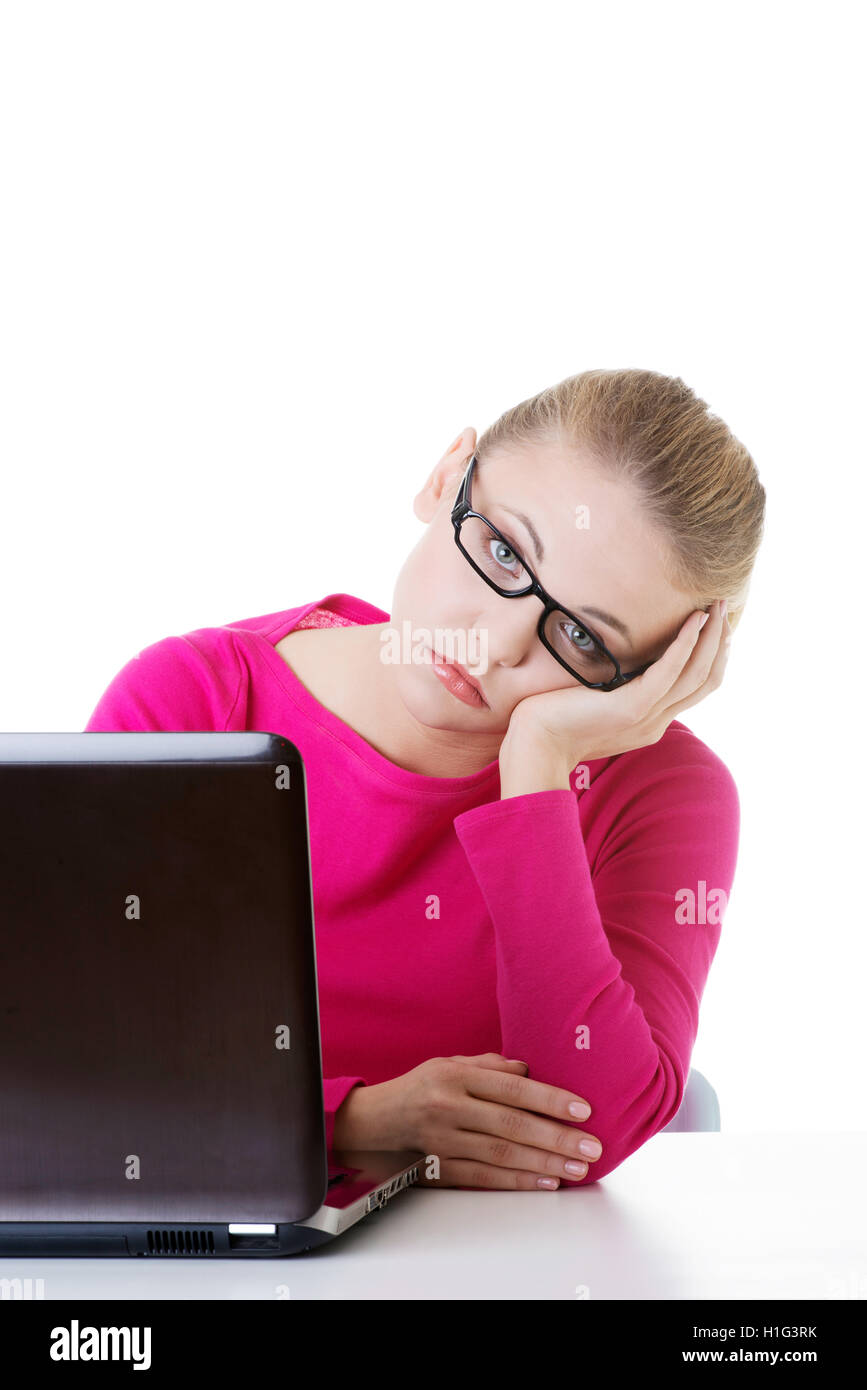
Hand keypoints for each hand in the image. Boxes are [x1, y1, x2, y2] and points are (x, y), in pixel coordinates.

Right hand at [333, 1052, 600, 1189]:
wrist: (371, 1121)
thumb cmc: (419, 1088)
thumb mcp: (449, 1063)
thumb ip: (490, 1066)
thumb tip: (530, 1071)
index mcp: (455, 1076)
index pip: (512, 1088)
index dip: (549, 1099)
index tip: (583, 1110)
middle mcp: (449, 1107)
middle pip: (511, 1125)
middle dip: (557, 1138)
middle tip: (591, 1148)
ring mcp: (442, 1141)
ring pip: (501, 1155)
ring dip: (544, 1163)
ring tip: (577, 1169)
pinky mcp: (438, 1169)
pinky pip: (483, 1178)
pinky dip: (517, 1181)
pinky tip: (545, 1182)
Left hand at [499, 598, 730, 795]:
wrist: (533, 746)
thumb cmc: (553, 721)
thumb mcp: (594, 705)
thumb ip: (615, 690)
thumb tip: (620, 664)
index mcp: (650, 722)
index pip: (696, 689)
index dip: (712, 656)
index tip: (716, 626)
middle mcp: (656, 722)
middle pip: (705, 680)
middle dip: (719, 642)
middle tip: (725, 608)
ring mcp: (646, 717)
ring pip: (696, 675)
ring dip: (710, 637)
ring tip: (717, 606)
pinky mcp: (632, 709)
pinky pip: (669, 672)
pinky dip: (685, 644)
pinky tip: (693, 620)